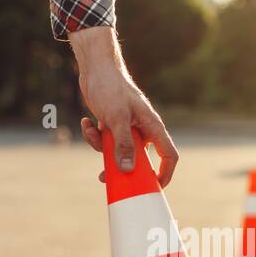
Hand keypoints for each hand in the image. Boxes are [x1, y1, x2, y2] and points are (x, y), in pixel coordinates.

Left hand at [69, 25, 177, 186]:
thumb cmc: (111, 88)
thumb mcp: (116, 118)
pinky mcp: (113, 126)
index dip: (165, 173)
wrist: (95, 68)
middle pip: (139, 158)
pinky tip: (87, 122)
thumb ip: (123, 145)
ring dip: (102, 148)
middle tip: (105, 176)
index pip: (169, 154)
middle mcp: (143, 129)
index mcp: (152, 126)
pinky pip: (106, 142)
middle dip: (121, 167)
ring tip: (92, 132)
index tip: (155, 188)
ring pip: (119, 152)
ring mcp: (128, 128)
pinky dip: (94, 136)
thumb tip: (127, 170)